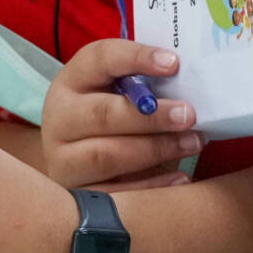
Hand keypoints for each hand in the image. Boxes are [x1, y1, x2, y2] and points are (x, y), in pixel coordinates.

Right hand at [40, 38, 201, 189]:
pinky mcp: (76, 194)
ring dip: (155, 149)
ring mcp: (63, 160)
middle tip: (189, 115)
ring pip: (107, 155)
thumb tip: (193, 83)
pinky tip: (180, 179)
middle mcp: (59, 119)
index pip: (99, 60)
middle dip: (150, 116)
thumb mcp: (117, 94)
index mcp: (70, 82)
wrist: (77, 163)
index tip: (174, 63)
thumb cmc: (110, 120)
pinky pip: (116, 194)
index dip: (135, 58)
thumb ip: (143, 87)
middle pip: (102, 114)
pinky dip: (151, 186)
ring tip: (192, 143)